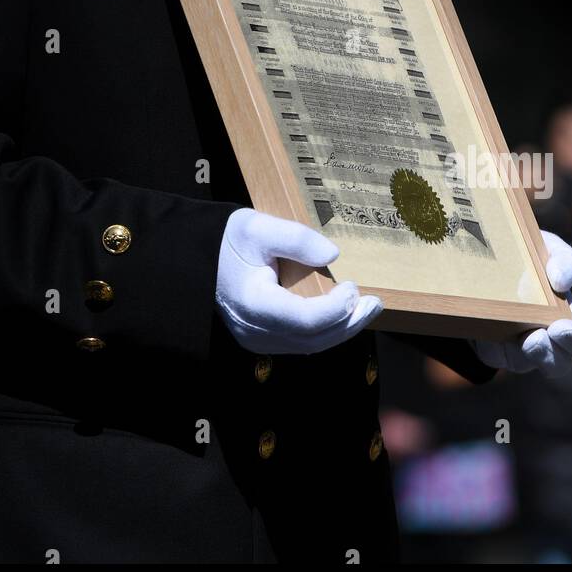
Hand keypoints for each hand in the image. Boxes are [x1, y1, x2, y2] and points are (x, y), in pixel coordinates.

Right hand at [215, 207, 382, 353]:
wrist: (196, 257)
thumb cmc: (226, 240)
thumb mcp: (258, 226)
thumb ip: (296, 238)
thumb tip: (333, 254)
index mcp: (253, 304)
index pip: (305, 320)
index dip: (335, 308)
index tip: (353, 286)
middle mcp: (254, 331)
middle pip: (313, 340)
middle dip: (349, 323)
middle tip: (375, 303)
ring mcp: (256, 340)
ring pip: (309, 346)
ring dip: (341, 329)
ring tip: (366, 309)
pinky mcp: (260, 338)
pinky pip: (299, 342)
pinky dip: (324, 330)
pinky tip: (341, 314)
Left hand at [469, 230, 571, 376]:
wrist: (481, 256)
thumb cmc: (528, 254)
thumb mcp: (550, 249)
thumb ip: (565, 260)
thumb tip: (560, 282)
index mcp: (566, 317)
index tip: (561, 327)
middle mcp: (545, 338)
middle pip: (558, 364)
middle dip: (549, 354)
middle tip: (536, 337)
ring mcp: (517, 346)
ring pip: (522, 363)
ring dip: (520, 353)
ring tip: (516, 337)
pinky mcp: (490, 347)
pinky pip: (492, 355)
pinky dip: (489, 345)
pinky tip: (484, 332)